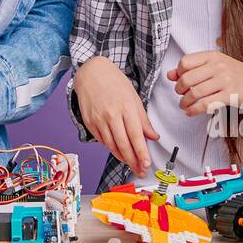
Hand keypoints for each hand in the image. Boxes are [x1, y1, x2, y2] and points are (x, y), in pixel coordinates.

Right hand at [72, 56, 158, 176]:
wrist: (91, 72)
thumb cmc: (114, 82)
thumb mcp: (133, 97)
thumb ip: (143, 119)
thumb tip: (153, 136)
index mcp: (126, 107)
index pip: (135, 135)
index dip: (141, 152)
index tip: (147, 163)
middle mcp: (111, 114)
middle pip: (123, 144)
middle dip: (133, 161)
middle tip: (141, 170)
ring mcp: (98, 119)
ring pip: (111, 145)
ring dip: (122, 158)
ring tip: (131, 164)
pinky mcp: (89, 122)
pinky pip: (101, 141)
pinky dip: (111, 149)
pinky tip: (118, 153)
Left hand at [170, 51, 242, 115]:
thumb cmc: (236, 74)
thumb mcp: (215, 65)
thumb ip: (193, 68)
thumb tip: (170, 75)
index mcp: (212, 56)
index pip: (185, 62)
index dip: (178, 73)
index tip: (179, 81)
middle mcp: (218, 66)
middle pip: (187, 79)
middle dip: (179, 90)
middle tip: (181, 95)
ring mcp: (225, 80)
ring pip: (195, 93)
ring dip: (185, 102)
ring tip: (184, 105)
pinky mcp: (230, 95)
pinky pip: (206, 104)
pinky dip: (194, 110)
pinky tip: (190, 112)